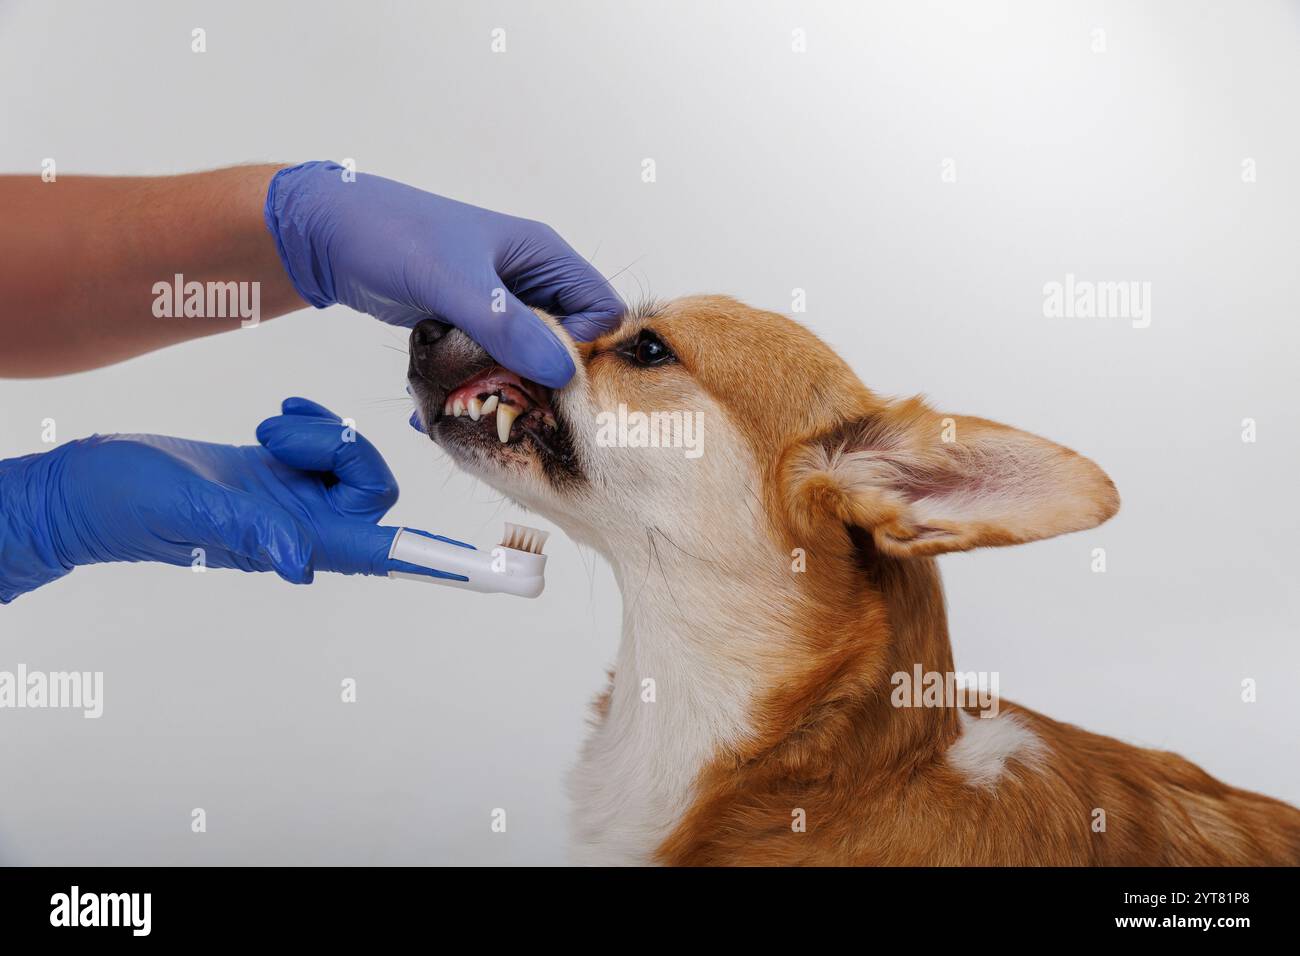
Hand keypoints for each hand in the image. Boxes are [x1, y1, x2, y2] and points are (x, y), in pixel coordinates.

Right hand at [0, 398, 456, 602]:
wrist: (88, 486)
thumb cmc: (127, 507)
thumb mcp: (188, 513)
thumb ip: (247, 533)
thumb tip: (299, 565)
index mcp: (299, 540)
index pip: (393, 555)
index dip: (449, 565)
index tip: (507, 573)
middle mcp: (306, 524)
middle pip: (378, 487)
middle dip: (345, 450)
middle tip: (285, 435)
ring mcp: (293, 498)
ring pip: (352, 459)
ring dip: (320, 433)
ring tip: (269, 428)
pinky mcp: (275, 472)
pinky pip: (323, 446)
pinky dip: (309, 426)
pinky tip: (274, 420)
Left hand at [264, 161, 624, 387]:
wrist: (327, 233)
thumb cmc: (393, 236)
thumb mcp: (453, 282)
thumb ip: (507, 327)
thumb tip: (563, 371)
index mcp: (544, 256)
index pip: (603, 312)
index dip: (588, 349)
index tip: (549, 379)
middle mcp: (532, 280)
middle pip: (571, 342)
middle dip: (548, 377)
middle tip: (514, 404)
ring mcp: (501, 305)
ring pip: (531, 358)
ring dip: (510, 385)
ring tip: (477, 402)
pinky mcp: (472, 325)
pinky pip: (495, 362)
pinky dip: (481, 382)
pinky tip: (453, 399)